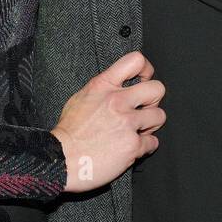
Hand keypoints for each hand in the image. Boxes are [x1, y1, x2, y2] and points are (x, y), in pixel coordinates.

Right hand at [50, 50, 165, 193]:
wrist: (61, 160)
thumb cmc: (68, 132)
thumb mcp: (80, 98)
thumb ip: (103, 89)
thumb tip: (118, 87)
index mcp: (103, 85)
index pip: (136, 61)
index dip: (146, 70)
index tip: (144, 79)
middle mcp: (117, 101)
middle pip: (157, 89)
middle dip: (153, 100)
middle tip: (144, 109)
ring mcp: (127, 124)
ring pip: (160, 116)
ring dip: (151, 125)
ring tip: (138, 130)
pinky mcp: (132, 146)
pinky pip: (153, 142)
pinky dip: (145, 146)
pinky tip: (132, 147)